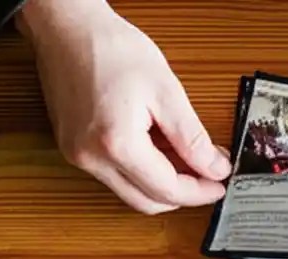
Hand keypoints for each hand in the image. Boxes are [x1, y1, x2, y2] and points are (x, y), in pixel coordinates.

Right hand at [17, 0, 229, 213]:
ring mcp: (77, 155)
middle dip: (182, 194)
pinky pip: (113, 174)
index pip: (167, 190)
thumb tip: (214, 168)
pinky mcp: (72, 149)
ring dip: (161, 183)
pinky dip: (140, 170)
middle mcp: (90, 157)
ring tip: (183, 155)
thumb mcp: (166, 90)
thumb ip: (192, 138)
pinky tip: (157, 147)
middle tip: (208, 175)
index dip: (199, 191)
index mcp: (116, 143)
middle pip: (146, 202)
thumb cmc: (110, 47)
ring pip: (130, 191)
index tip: (219, 183)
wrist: (68, 27)